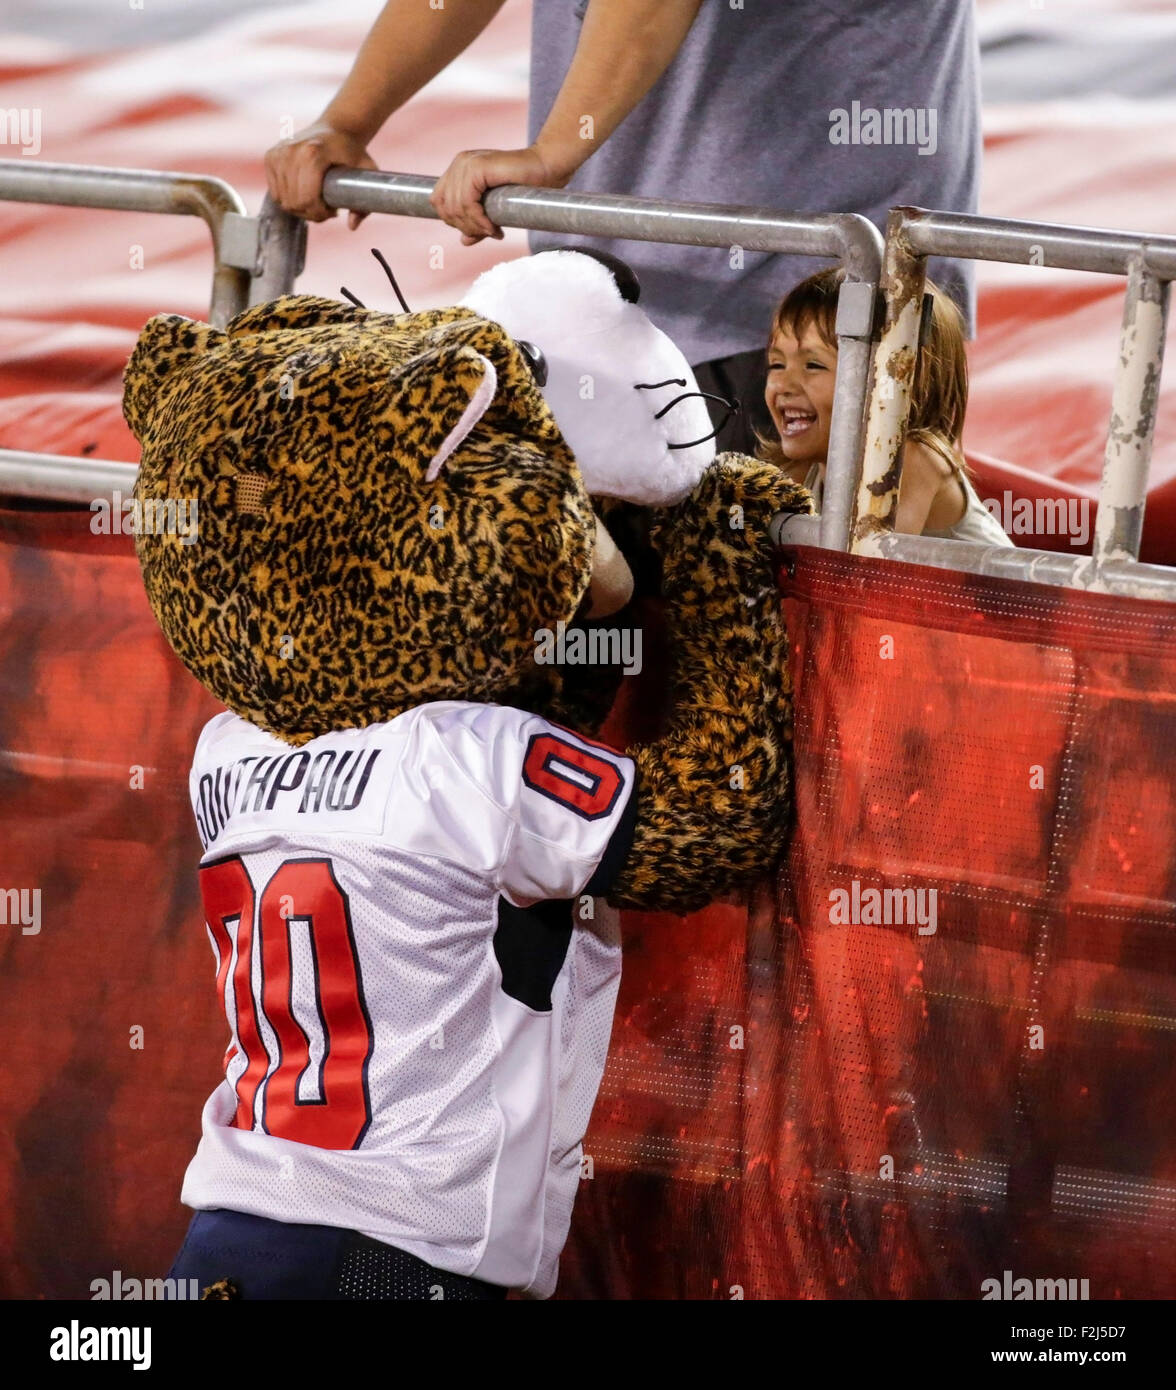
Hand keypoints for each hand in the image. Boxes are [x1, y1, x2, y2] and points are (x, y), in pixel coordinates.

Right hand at [264, 121, 378, 228]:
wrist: (336, 128)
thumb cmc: (352, 152)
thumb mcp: (367, 173)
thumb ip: (364, 202)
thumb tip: (352, 226)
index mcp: (312, 153)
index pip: (306, 198)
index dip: (319, 213)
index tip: (332, 211)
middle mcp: (291, 151)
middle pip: (294, 202)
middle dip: (310, 213)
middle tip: (325, 209)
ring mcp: (278, 153)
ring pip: (282, 200)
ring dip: (299, 208)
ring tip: (315, 201)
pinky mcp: (271, 156)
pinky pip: (275, 193)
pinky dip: (288, 200)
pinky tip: (303, 194)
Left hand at [429, 145, 571, 245]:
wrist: (547, 169)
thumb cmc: (526, 188)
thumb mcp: (494, 209)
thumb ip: (477, 223)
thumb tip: (463, 241)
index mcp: (458, 169)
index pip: (438, 202)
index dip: (455, 222)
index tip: (478, 231)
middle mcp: (459, 163)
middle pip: (445, 208)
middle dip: (465, 227)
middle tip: (488, 234)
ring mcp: (467, 163)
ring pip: (455, 207)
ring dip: (474, 227)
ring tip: (493, 232)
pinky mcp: (477, 167)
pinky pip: (467, 203)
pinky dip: (478, 220)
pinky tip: (493, 228)